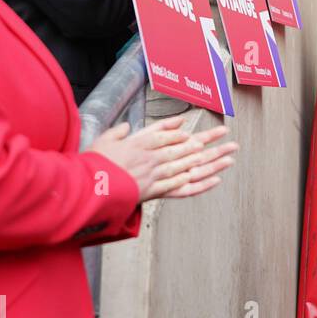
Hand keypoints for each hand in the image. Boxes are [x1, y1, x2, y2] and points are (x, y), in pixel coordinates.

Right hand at [87, 117, 236, 201]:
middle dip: (211, 143)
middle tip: (230, 139)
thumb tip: (128, 126)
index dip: (190, 133)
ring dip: (211, 161)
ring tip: (230, 156)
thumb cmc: (93, 164)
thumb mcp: (105, 140)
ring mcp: (156, 175)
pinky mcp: (156, 192)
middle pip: (188, 148)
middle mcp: (153, 157)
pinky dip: (199, 184)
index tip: (204, 131)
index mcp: (141, 143)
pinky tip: (215, 180)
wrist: (86, 189)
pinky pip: (182, 188)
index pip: (171, 135)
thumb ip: (121, 131)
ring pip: (190, 166)